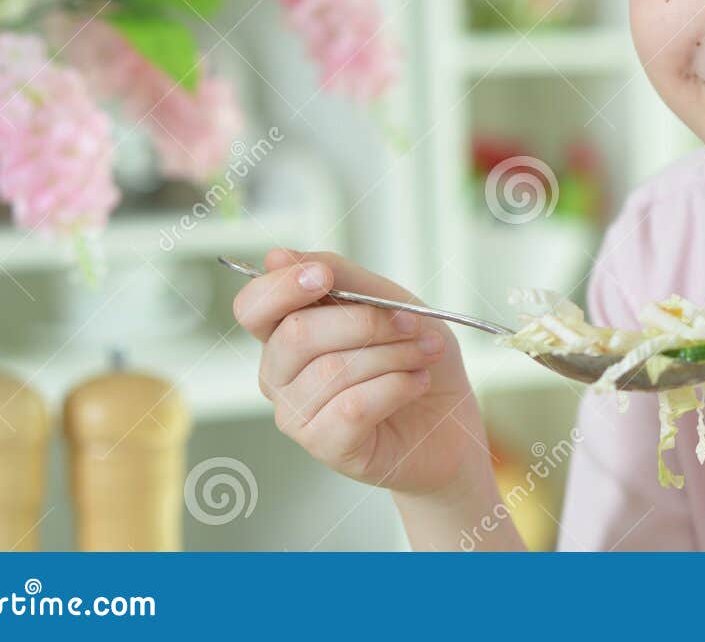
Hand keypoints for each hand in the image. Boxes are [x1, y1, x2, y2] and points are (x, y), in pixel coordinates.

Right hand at [232, 248, 490, 496]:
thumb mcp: (387, 301)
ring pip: (333, 369)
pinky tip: (417, 383)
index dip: (281, 288)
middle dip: (366, 322)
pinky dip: (397, 387)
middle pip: (296, 335)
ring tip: (424, 354)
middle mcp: (280, 376)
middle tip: (412, 323)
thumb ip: (339, 276)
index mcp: (286, 334)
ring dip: (394, 354)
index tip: (324, 276)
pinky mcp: (325, 447)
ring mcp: (297, 415)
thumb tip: (277, 256)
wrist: (451, 421)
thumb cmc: (415, 356)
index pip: (253, 308)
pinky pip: (353, 407)